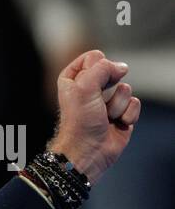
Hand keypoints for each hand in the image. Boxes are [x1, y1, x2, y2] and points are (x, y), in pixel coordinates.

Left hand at [48, 50, 140, 182]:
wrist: (88, 151)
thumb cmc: (80, 121)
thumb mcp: (84, 86)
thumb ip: (101, 68)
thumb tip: (121, 67)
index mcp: (74, 79)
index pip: (94, 57)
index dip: (97, 67)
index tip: (92, 82)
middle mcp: (90, 88)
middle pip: (113, 71)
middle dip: (110, 87)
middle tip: (98, 101)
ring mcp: (106, 101)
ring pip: (125, 89)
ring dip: (117, 104)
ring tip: (105, 116)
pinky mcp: (121, 113)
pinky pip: (134, 103)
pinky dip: (127, 114)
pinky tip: (116, 124)